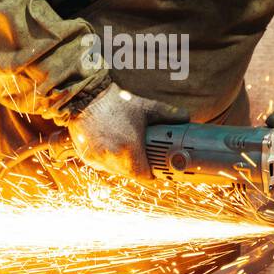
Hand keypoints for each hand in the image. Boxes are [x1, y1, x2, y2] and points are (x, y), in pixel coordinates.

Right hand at [68, 84, 188, 179]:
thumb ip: (169, 114)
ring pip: (116, 171)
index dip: (151, 173)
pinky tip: (111, 145)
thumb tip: (187, 118)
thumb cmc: (117, 103)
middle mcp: (113, 158)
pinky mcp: (87, 157)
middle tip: (143, 156)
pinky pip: (103, 165)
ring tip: (127, 149)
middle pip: (131, 174)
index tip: (154, 167)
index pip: (144, 176)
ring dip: (123, 165)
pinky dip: (109, 160)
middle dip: (138, 168)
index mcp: (130, 149)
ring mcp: (99, 159)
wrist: (86, 98)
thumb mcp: (146, 107)